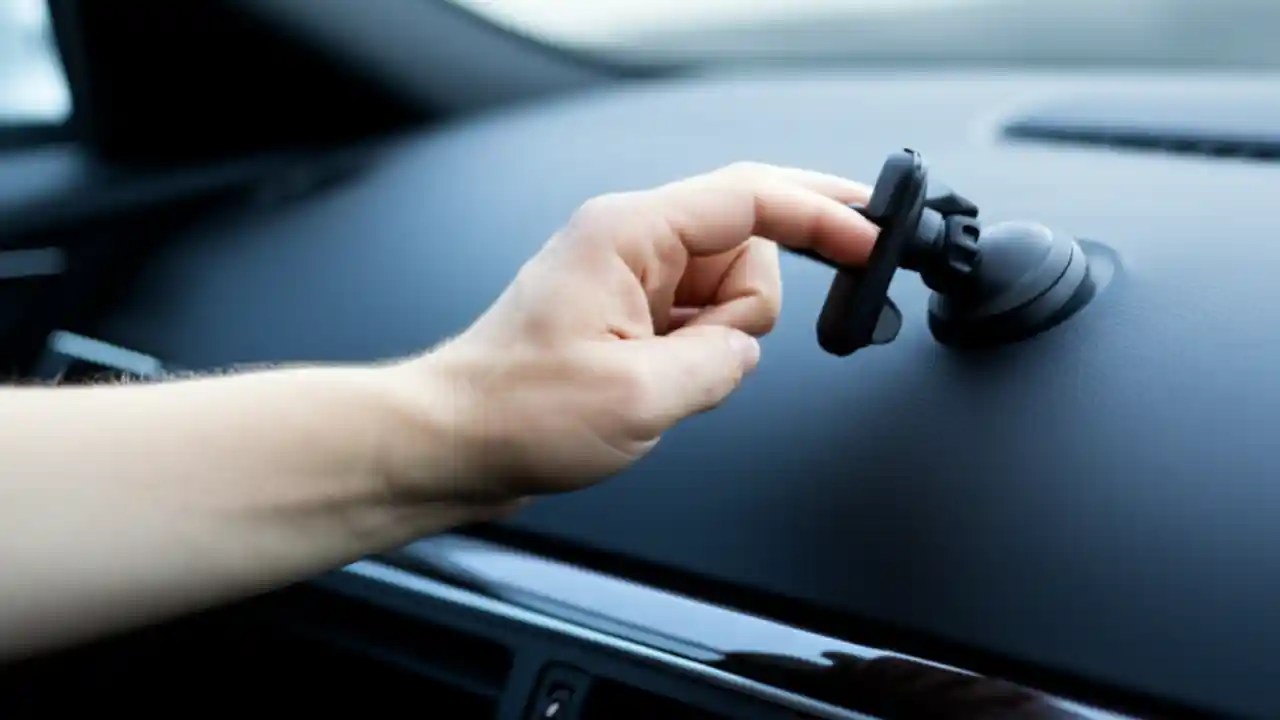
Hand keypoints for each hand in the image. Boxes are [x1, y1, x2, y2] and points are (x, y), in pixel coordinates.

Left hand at [406, 162, 876, 496]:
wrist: (453, 442)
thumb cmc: (514, 411)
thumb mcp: (640, 398)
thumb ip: (720, 362)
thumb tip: (743, 349)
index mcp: (629, 234)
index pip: (751, 197)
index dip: (822, 214)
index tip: (871, 237)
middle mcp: (627, 242)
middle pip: (744, 248)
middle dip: (745, 310)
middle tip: (696, 361)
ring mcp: (625, 277)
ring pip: (723, 291)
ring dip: (714, 342)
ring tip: (656, 382)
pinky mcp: (623, 313)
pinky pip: (694, 321)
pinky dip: (694, 354)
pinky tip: (650, 385)